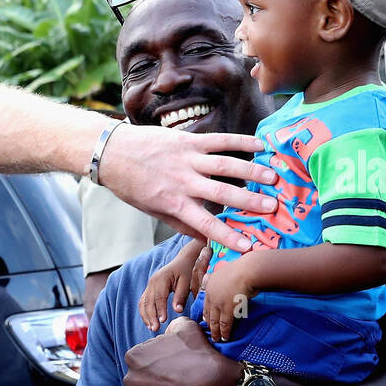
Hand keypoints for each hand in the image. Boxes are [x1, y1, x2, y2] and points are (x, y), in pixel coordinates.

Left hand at [99, 126, 277, 252]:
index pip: (204, 223)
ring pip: (225, 165)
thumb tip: (204, 237)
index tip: (247, 246)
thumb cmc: (132, 185)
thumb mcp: (152, 211)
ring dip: (251, 171)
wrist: (112, 153)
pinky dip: (240, 141)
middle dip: (249, 201)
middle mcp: (183, 181)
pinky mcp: (188, 140)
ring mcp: (187, 158)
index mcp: (174, 203)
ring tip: (273, 178)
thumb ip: (180, 223)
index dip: (226, 235)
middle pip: (222, 192)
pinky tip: (260, 145)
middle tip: (272, 208)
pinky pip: (219, 140)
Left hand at [123, 316, 240, 385]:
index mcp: (134, 357)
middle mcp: (132, 381)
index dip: (159, 358)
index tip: (174, 362)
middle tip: (177, 378)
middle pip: (141, 378)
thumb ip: (172, 326)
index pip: (142, 357)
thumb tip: (168, 333)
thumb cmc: (202, 357)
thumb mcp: (187, 328)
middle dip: (155, 378)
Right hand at [138, 242, 208, 330]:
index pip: (159, 297)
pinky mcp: (149, 289)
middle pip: (148, 302)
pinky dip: (145, 312)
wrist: (182, 260)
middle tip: (155, 329)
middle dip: (151, 316)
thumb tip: (177, 310)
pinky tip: (149, 321)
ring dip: (146, 316)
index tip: (163, 321)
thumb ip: (181, 296)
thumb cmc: (186, 271)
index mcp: (161, 278)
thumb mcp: (187, 282)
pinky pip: (143, 302)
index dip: (160, 310)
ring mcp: (149, 285)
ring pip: (143, 303)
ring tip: (151, 328)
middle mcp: (152, 282)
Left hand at [200, 257, 256, 342]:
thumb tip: (226, 280)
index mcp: (210, 286)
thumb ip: (223, 278)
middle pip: (208, 314)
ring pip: (215, 321)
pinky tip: (225, 338)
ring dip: (216, 332)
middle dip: (209, 324)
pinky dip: (225, 332)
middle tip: (210, 332)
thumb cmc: (242, 268)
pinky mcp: (228, 309)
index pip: (206, 303)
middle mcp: (211, 295)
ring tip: (216, 339)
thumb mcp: (227, 271)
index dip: (206, 313)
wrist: (248, 270)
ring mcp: (219, 303)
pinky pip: (225, 324)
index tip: (205, 320)